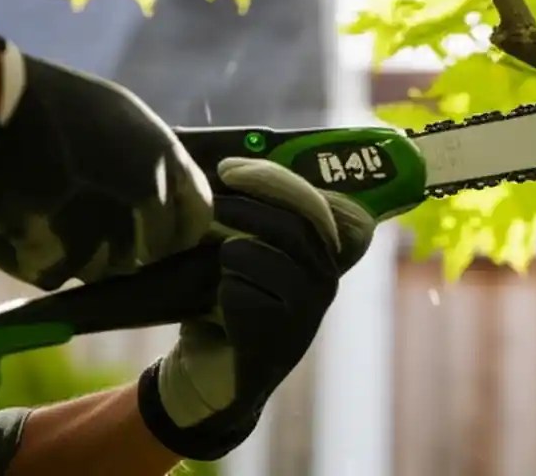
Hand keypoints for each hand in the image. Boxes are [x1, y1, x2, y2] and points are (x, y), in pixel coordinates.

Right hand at [0, 43, 212, 289]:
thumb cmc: (62, 102)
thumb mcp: (127, 119)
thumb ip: (156, 160)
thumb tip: (170, 193)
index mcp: (170, 164)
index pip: (196, 221)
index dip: (176, 233)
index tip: (157, 235)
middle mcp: (147, 197)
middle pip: (152, 252)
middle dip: (130, 250)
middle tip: (98, 236)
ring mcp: (105, 224)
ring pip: (107, 268)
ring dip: (86, 260)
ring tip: (61, 233)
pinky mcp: (59, 246)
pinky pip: (59, 273)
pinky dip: (45, 263)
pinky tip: (32, 239)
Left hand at [136, 157, 375, 461]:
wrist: (223, 372)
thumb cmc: (238, 301)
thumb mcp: (262, 257)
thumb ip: (264, 222)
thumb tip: (232, 163)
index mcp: (327, 254)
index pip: (308, 202)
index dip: (269, 179)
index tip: (229, 167)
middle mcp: (325, 280)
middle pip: (283, 224)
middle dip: (239, 207)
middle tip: (208, 202)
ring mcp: (306, 310)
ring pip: (249, 255)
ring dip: (225, 259)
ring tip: (222, 275)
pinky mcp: (278, 335)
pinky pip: (235, 292)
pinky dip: (220, 296)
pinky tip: (223, 313)